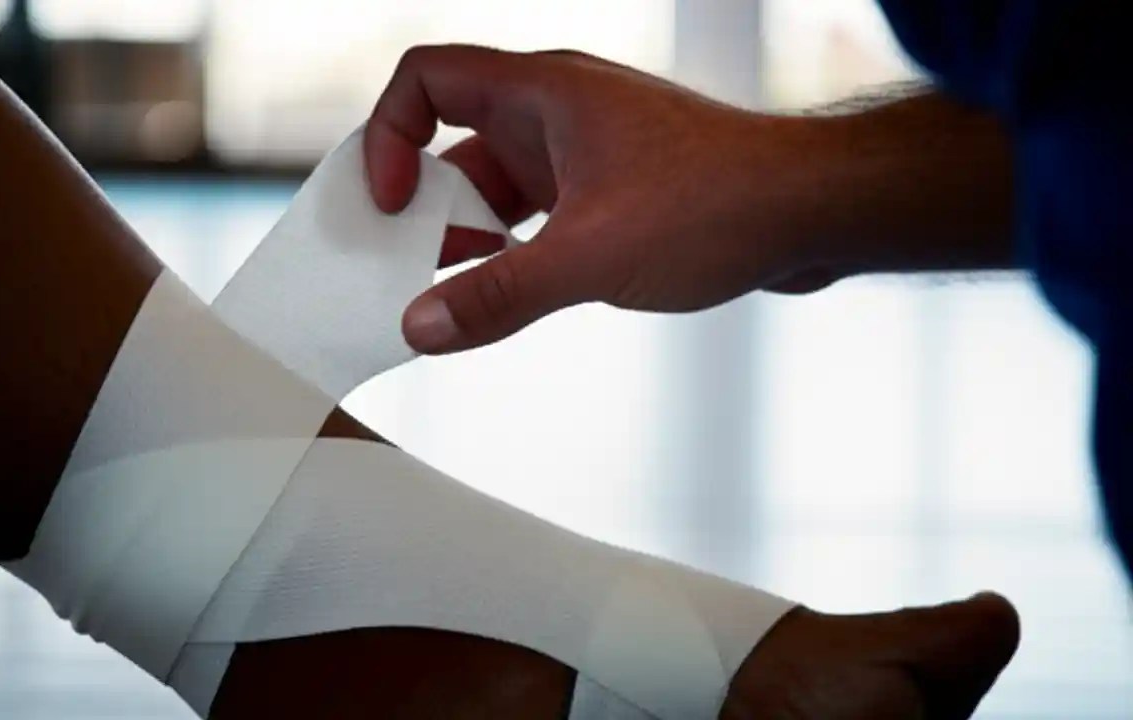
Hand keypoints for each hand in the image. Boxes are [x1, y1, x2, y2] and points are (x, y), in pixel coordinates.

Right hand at [366, 45, 833, 353]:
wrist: (813, 213)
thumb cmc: (721, 201)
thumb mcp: (591, 256)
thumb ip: (499, 294)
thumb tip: (425, 324)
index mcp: (543, 92)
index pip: (426, 78)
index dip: (387, 133)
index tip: (387, 200)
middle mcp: (556, 113)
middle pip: (452, 144)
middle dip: (421, 206)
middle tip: (404, 267)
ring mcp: (584, 153)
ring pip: (495, 188)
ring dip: (467, 238)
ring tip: (449, 296)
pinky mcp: (609, 192)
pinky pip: (535, 216)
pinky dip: (510, 252)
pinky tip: (505, 298)